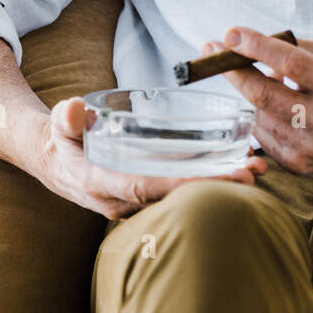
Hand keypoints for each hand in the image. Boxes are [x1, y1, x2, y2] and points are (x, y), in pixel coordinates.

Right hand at [34, 96, 266, 219]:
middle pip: (175, 198)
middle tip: (253, 172)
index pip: (145, 187)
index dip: (180, 186)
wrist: (54, 162)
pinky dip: (210, 182)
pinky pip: (181, 192)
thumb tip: (73, 110)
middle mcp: (123, 201)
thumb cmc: (61, 139)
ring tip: (258, 170)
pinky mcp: (148, 196)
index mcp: (102, 184)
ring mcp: (137, 202)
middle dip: (215, 187)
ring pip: (183, 198)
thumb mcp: (58, 125)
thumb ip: (66, 119)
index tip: (214, 179)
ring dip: (220, 186)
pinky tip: (239, 168)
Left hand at [205, 28, 312, 182]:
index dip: (257, 47)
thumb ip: (298, 49)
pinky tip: (275, 106)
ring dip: (249, 92)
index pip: (292, 64)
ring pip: (258, 114)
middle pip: (264, 95)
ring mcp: (310, 148)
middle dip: (231, 71)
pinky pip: (262, 134)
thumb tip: (251, 45)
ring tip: (259, 78)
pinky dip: (260, 115)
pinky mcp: (298, 165)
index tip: (230, 33)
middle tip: (210, 50)